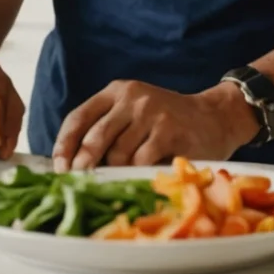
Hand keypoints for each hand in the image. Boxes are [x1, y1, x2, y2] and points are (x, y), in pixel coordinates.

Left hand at [53, 80, 259, 169]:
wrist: (215, 116)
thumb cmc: (166, 120)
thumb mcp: (134, 111)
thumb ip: (108, 127)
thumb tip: (73, 162)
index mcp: (116, 91)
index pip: (79, 117)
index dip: (64, 144)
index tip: (58, 166)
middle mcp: (132, 99)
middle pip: (95, 137)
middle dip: (83, 164)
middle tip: (79, 182)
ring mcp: (152, 114)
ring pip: (119, 154)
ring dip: (115, 172)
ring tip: (118, 180)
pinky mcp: (170, 132)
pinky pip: (143, 162)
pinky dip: (138, 174)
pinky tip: (141, 177)